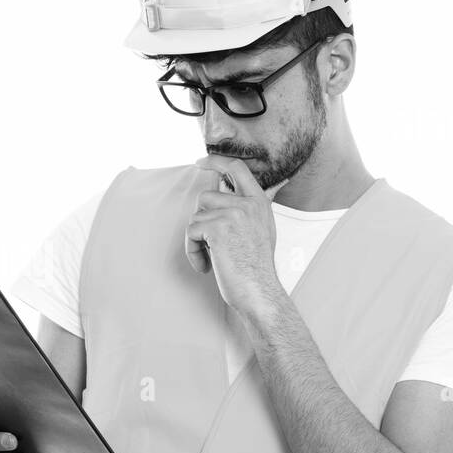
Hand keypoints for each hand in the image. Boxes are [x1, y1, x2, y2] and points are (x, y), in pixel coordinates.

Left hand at [185, 155, 285, 317]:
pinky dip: (193, 251)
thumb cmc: (256, 268)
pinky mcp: (218, 227)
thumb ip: (248, 210)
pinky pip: (191, 232)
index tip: (200, 162)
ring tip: (211, 257)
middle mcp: (248, 203)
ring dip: (196, 239)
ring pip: (196, 216)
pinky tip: (206, 266)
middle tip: (209, 245)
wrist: (259, 291)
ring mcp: (234, 213)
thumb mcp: (261, 230)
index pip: (237, 168)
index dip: (216, 161)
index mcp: (259, 202)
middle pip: (206, 196)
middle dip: (201, 221)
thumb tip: (228, 192)